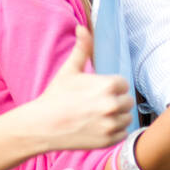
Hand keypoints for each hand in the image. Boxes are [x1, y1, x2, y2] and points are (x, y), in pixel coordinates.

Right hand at [37, 26, 132, 149]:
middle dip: (115, 102)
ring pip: (126, 118)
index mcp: (107, 85)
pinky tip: (97, 127)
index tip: (97, 92)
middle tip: (96, 105)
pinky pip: (122, 133)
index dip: (111, 87)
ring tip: (96, 116)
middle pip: (127, 101)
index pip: (123, 85)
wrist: (42, 125)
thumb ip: (82, 49)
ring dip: (116, 117)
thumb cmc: (55, 96)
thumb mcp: (69, 70)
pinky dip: (113, 131)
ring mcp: (111, 124)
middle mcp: (112, 105)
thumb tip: (83, 28)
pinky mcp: (108, 140)